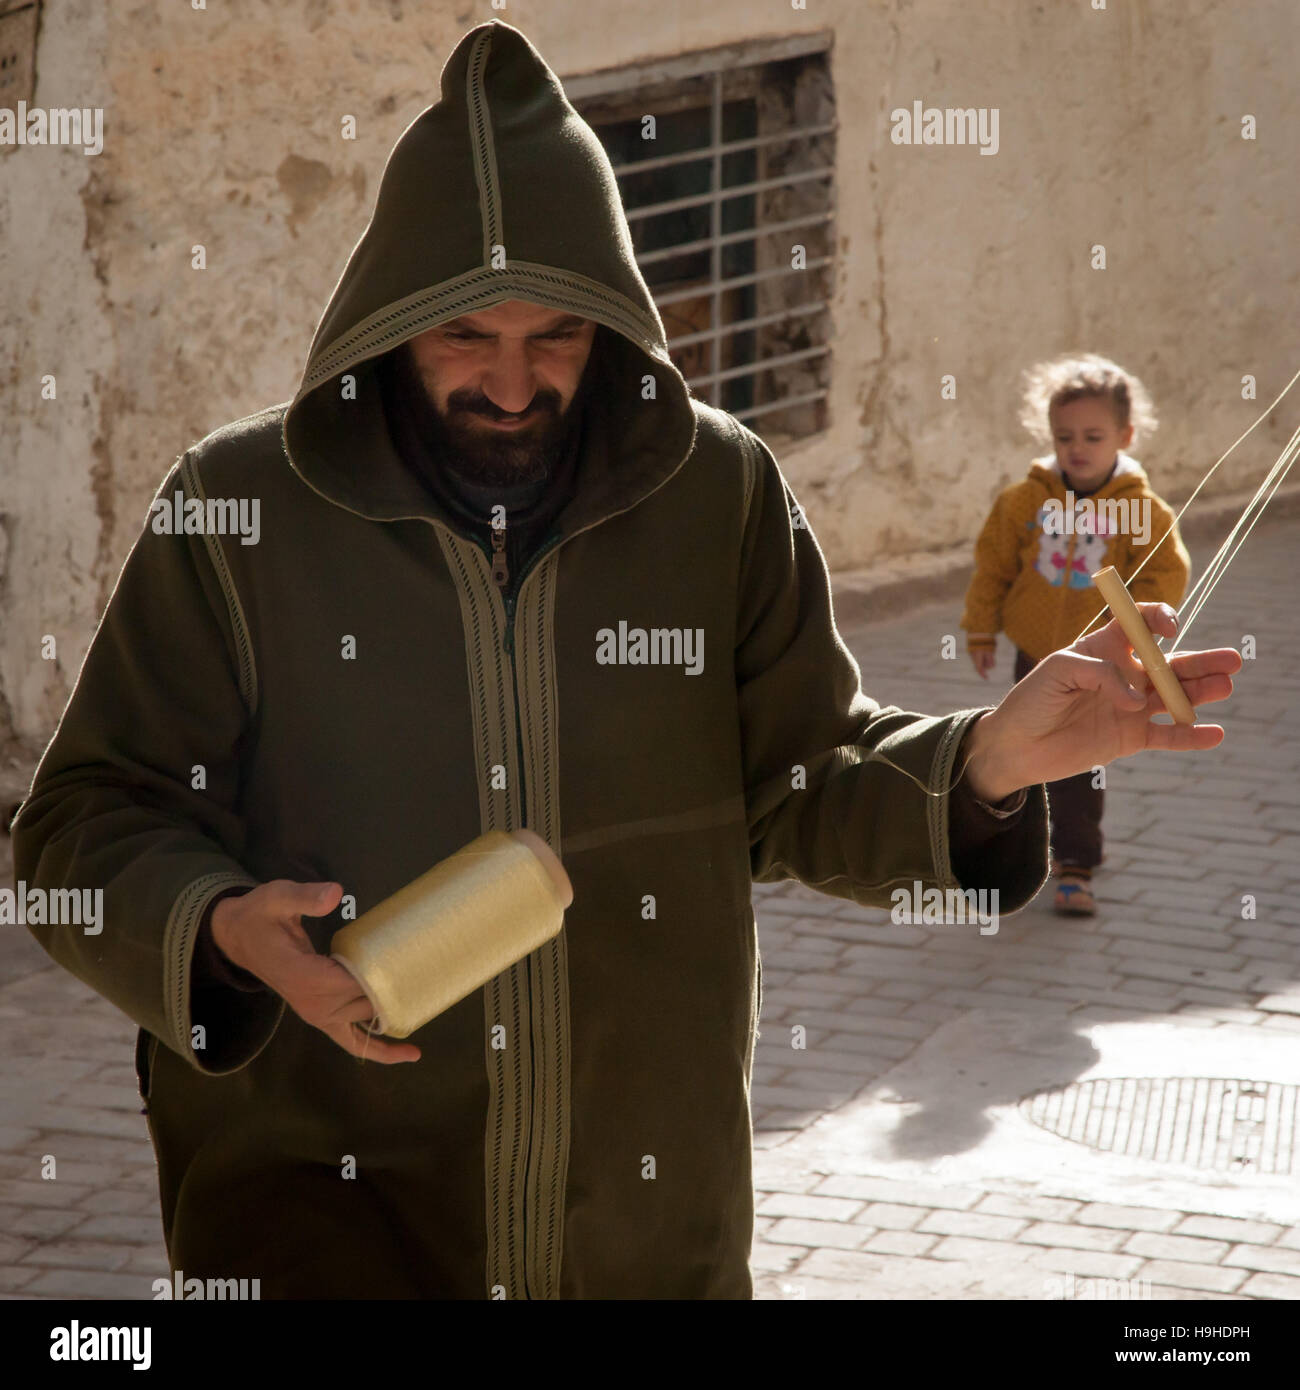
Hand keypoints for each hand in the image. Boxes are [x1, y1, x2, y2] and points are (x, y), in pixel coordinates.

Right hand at [210, 880, 420, 1063]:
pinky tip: (409, 1053)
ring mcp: (317, 1014)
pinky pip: (353, 1042)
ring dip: (396, 1016)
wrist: (238, 937)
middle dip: (400, 992)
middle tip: (436, 974)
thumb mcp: (277, 898)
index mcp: (305, 976)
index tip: (415, 966)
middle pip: (368, 1004)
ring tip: (432, 1003)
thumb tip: (335, 893)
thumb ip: (304, 897)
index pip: (355, 983)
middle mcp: (314, 1003)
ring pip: (367, 1023)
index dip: (384, 978)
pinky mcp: (321, 1017)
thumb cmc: (260, 916)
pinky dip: (380, 1050)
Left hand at [962, 603, 1241, 800]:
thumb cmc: (1031, 700)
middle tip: (1232, 660)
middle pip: (1170, 663)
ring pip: (1175, 697)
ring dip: (1202, 692)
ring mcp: (1130, 707)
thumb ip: (1099, 674)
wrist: (1015, 746)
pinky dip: (1190, 736)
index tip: (1169, 629)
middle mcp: (1124, 675)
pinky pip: (1167, 736)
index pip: (1140, 625)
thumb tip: (1135, 699)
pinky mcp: (1130, 738)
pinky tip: (1215, 734)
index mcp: (1105, 648)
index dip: (1159, 619)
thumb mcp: (1057, 671)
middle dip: (1201, 660)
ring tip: (1225, 687)